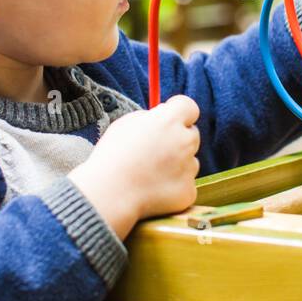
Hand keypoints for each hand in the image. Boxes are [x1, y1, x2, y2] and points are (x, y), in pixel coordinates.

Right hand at [68, 94, 200, 238]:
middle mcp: (184, 141)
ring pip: (190, 161)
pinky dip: (174, 186)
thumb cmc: (112, 156)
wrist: (109, 194)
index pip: (189, 107)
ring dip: (178, 163)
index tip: (170, 117)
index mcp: (168, 120)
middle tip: (156, 150)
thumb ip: (150, 117)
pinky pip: (186, 184)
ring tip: (150, 173)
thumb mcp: (125, 124)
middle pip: (192, 134)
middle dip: (178, 138)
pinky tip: (154, 189)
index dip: (179, 111)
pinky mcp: (189, 191)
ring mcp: (190, 168)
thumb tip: (163, 115)